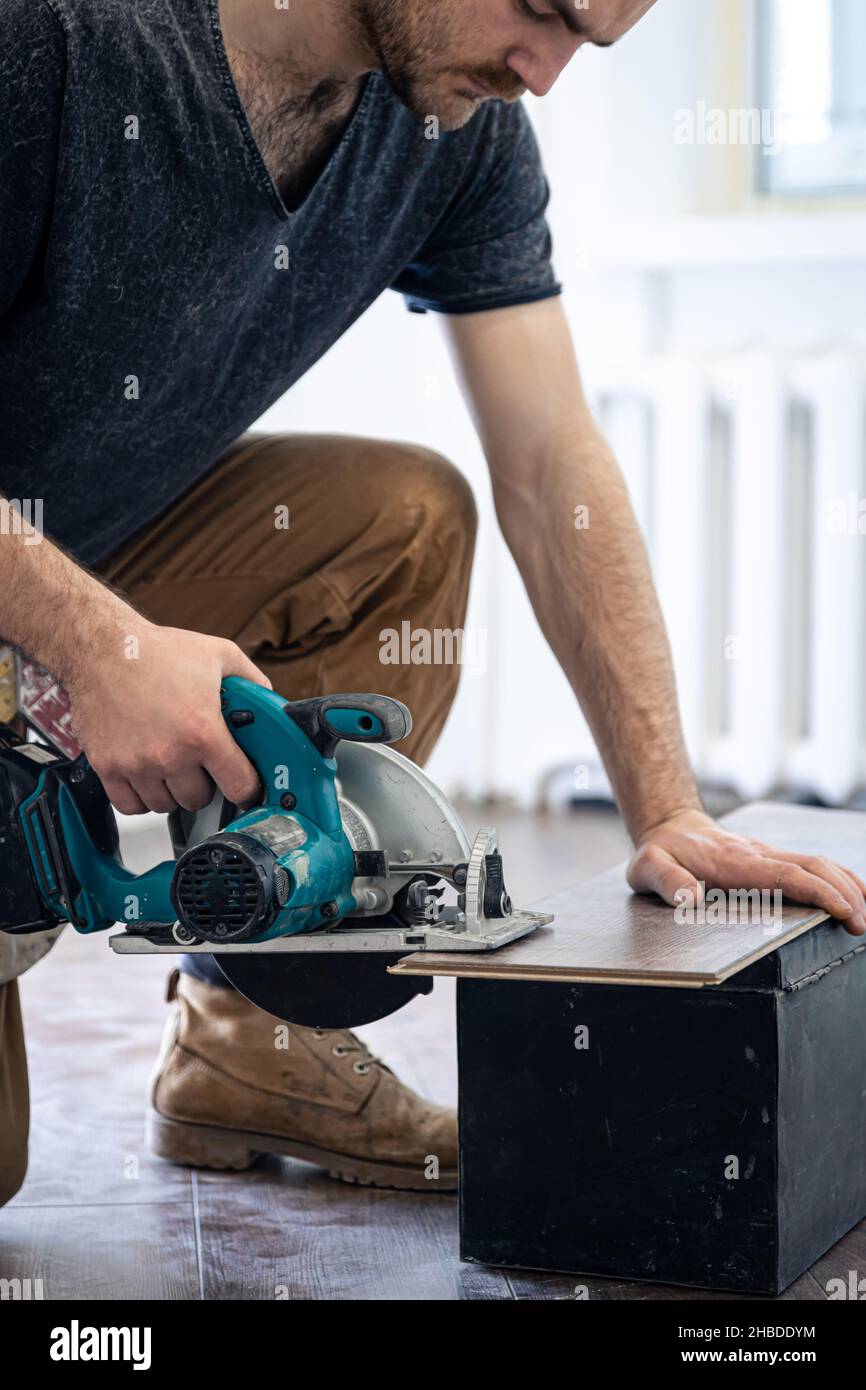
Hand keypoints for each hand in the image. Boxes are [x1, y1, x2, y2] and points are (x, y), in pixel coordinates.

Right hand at [67, 615, 271, 814]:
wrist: (101, 648)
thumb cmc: (157, 651)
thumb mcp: (220, 655)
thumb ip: (251, 680)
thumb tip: (268, 701)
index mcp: (203, 732)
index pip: (238, 786)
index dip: (246, 789)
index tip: (243, 786)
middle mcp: (170, 754)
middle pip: (198, 799)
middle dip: (204, 784)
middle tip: (199, 765)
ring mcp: (136, 764)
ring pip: (165, 805)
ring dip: (172, 791)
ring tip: (171, 766)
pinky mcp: (107, 767)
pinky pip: (129, 806)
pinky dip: (140, 798)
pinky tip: (146, 776)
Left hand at [627, 808, 865, 937]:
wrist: (668, 827)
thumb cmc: (661, 853)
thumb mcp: (647, 867)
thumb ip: (665, 881)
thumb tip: (688, 898)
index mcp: (734, 861)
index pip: (786, 874)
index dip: (818, 892)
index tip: (843, 910)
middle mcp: (758, 854)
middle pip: (812, 866)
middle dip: (843, 893)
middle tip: (860, 925)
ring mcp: (767, 854)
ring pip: (818, 863)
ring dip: (847, 885)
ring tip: (864, 916)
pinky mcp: (772, 858)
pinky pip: (811, 865)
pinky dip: (838, 878)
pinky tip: (855, 894)